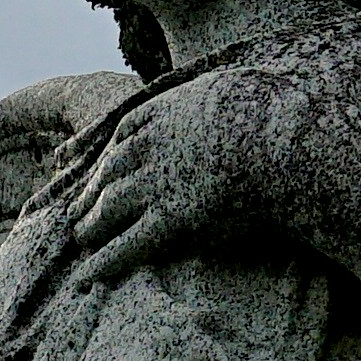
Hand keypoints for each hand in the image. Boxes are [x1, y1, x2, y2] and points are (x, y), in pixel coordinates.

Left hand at [60, 72, 319, 276]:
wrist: (283, 144)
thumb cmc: (275, 114)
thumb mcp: (238, 85)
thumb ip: (220, 93)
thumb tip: (227, 87)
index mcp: (168, 110)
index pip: (126, 131)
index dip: (110, 152)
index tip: (101, 166)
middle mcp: (154, 145)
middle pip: (112, 169)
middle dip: (92, 190)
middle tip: (77, 208)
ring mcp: (159, 181)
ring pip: (112, 205)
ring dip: (92, 223)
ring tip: (80, 238)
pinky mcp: (173, 217)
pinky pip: (131, 242)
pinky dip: (107, 260)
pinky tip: (89, 275)